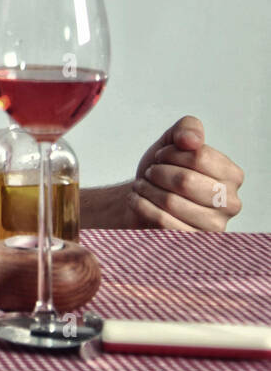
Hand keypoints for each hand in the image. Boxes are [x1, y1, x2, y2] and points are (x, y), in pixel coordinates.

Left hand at [127, 115, 243, 229]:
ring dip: (146, 189)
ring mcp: (214, 225)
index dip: (170, 153)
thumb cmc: (163, 169)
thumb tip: (191, 141)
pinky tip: (137, 199)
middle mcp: (230, 202)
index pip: (198, 156)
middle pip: (185, 180)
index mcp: (232, 175)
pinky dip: (141, 205)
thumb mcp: (173, 141)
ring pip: (171, 201)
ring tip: (142, 186)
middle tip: (150, 173)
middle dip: (157, 172)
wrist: (144, 197)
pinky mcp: (192, 241)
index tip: (161, 156)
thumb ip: (187, 128)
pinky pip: (162, 221)